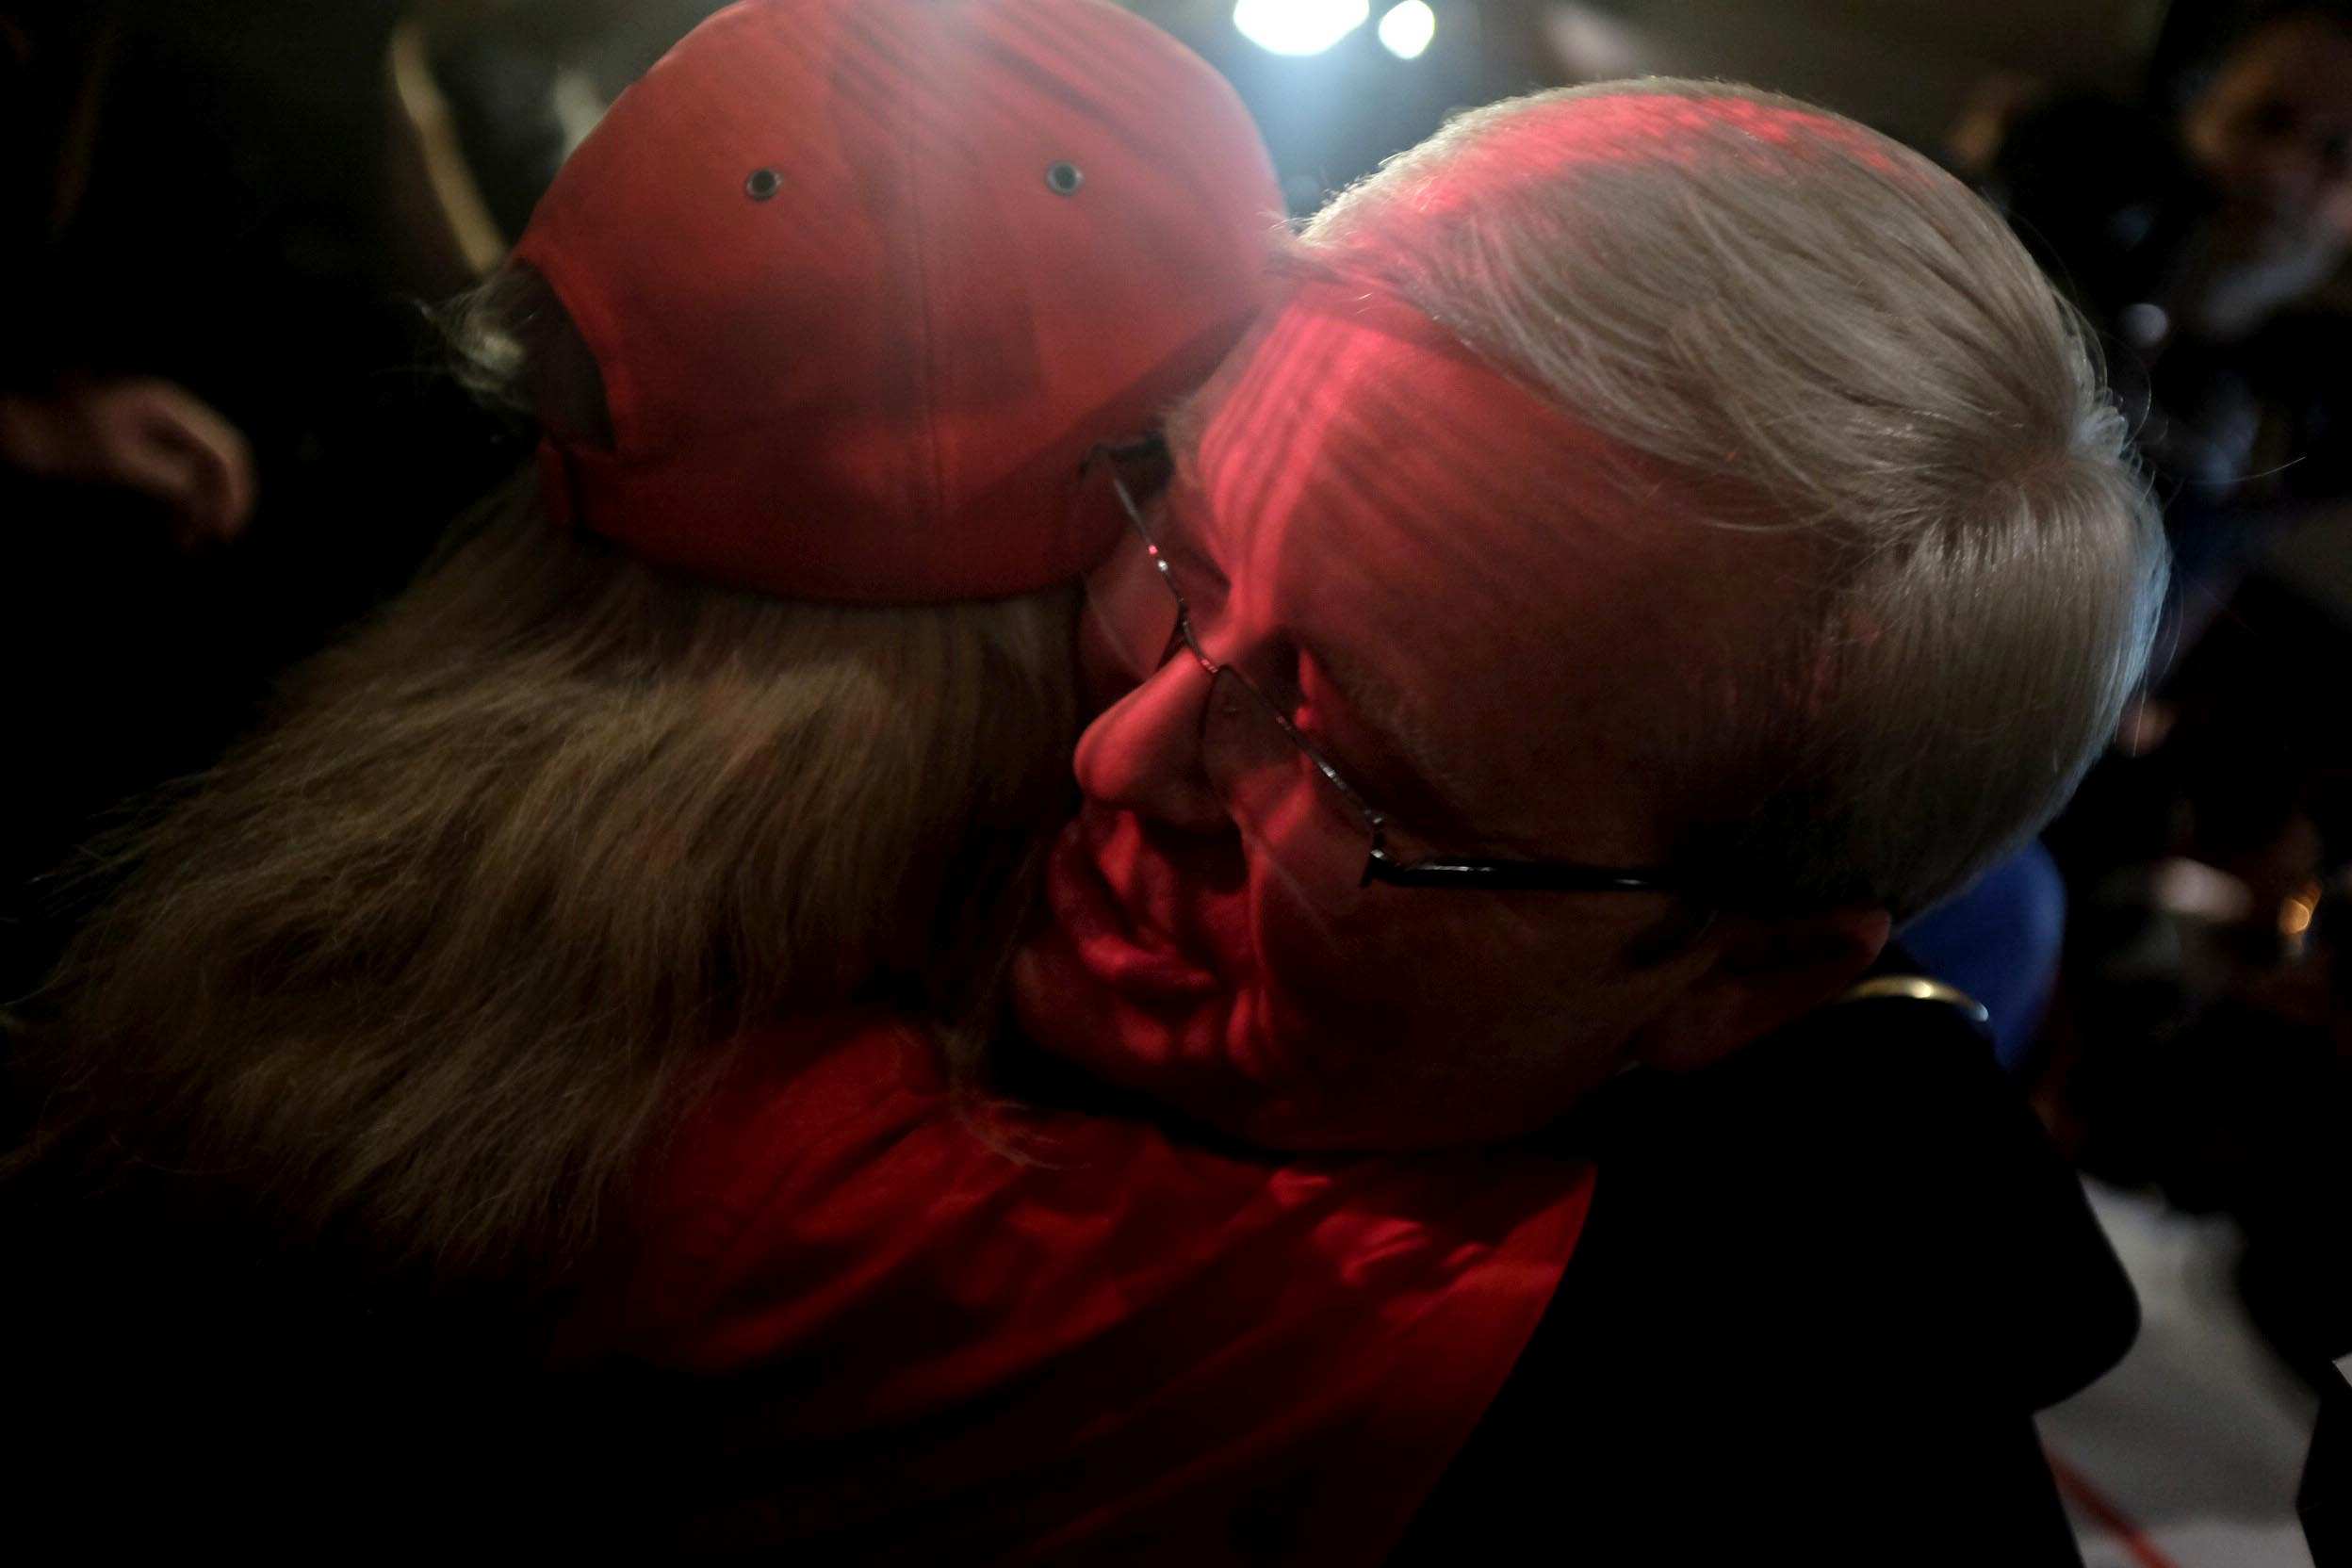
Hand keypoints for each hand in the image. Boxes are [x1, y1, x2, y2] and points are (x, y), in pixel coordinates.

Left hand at [0, 378, 256, 549]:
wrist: (27, 432)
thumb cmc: (64, 438)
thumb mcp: (118, 459)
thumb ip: (167, 475)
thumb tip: (201, 496)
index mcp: (171, 408)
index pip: (224, 449)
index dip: (235, 490)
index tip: (226, 526)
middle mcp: (172, 416)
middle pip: (219, 462)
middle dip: (223, 501)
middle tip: (219, 538)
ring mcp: (160, 432)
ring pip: (200, 476)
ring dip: (200, 510)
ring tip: (191, 543)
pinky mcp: (146, 451)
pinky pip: (178, 482)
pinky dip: (180, 507)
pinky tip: (176, 533)